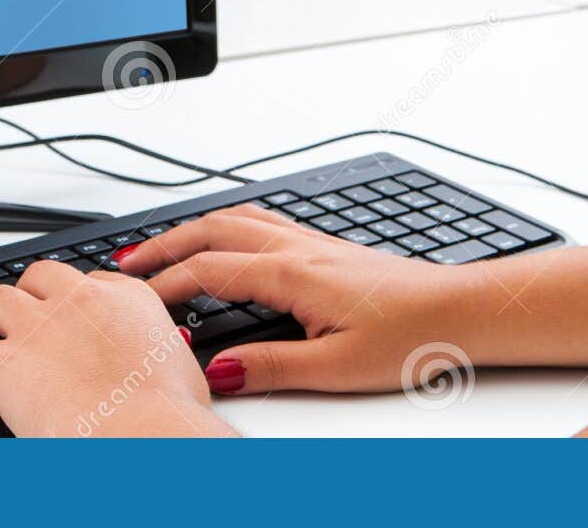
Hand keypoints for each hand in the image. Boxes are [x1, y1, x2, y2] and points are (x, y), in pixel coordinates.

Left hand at [0, 260, 229, 436]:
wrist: (146, 434)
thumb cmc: (171, 413)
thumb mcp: (182, 369)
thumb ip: (163, 351)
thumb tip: (167, 358)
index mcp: (126, 299)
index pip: (91, 280)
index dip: (73, 296)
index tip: (67, 310)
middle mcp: (79, 302)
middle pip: (40, 277)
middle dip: (28, 293)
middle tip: (23, 315)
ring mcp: (39, 329)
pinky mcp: (5, 364)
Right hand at [118, 204, 489, 395]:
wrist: (460, 309)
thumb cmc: (411, 336)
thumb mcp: (336, 367)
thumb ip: (272, 367)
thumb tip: (217, 371)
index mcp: (292, 273)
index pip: (208, 271)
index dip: (164, 285)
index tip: (133, 300)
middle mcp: (299, 248)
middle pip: (213, 229)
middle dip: (165, 243)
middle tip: (128, 262)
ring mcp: (314, 242)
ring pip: (238, 217)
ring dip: (194, 228)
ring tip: (165, 246)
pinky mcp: (328, 247)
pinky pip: (264, 221)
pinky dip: (228, 225)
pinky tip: (229, 239)